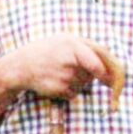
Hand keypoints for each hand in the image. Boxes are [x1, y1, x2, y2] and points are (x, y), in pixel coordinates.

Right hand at [0, 34, 115, 100]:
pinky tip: (56, 80)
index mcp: (73, 45)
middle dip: (88, 73)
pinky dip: (69, 89)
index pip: (97, 63)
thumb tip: (110, 62)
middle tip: (70, 67)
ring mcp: (64, 77)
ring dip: (78, 81)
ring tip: (60, 71)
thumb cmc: (48, 50)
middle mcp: (69, 61)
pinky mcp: (59, 90)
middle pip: (92, 74)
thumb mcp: (66, 40)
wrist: (22, 66)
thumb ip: (89, 47)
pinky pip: (74, 93)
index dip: (106, 73)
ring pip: (84, 84)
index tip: (110, 78)